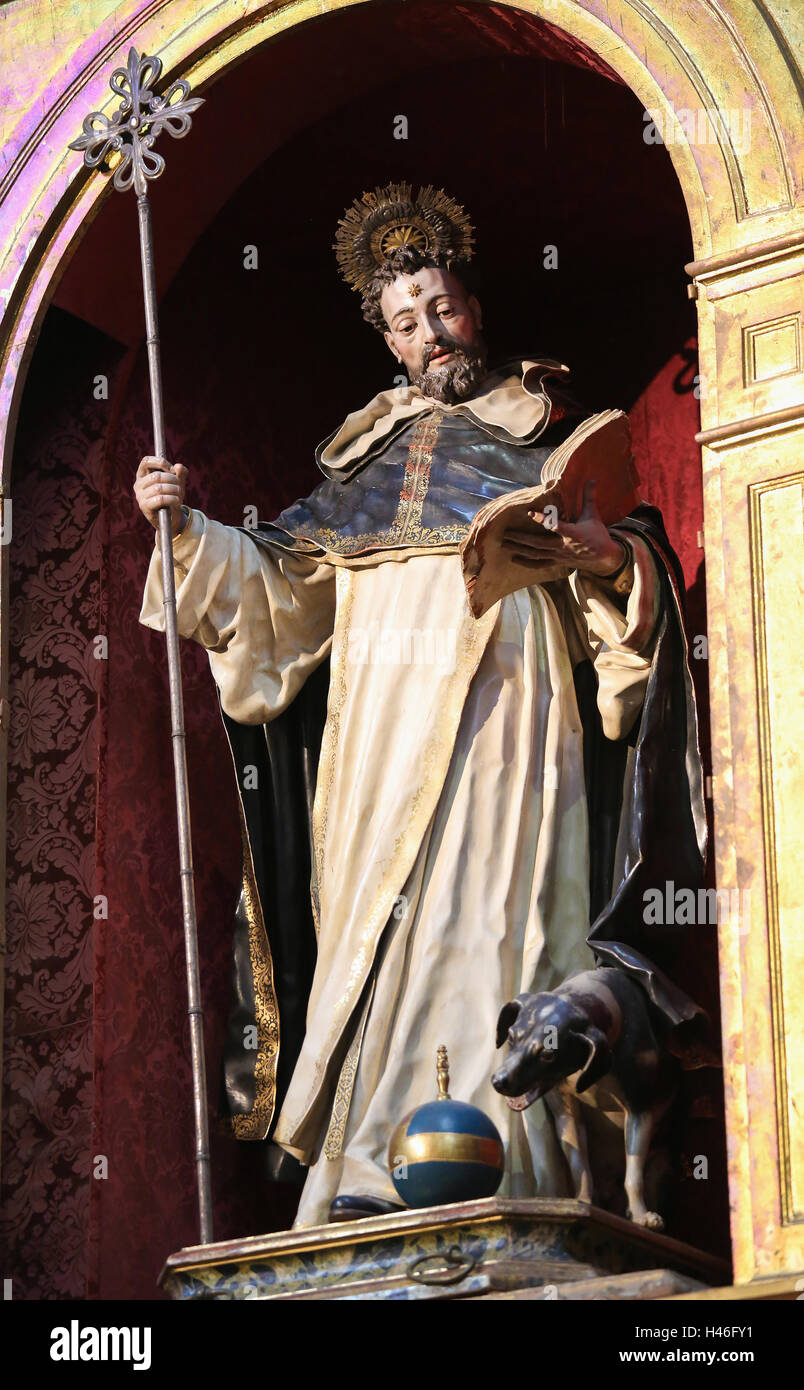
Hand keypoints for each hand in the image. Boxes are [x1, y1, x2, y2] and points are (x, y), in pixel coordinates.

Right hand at [134, 456, 187, 536]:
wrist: (171, 517)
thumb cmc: (172, 496)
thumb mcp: (178, 483)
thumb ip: (180, 473)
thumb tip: (179, 467)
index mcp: (143, 474)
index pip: (146, 461)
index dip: (160, 462)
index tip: (172, 469)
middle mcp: (138, 484)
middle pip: (156, 476)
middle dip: (172, 480)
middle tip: (179, 486)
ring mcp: (140, 496)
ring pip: (159, 488)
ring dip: (174, 490)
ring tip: (179, 494)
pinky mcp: (144, 506)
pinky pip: (159, 499)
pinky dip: (172, 499)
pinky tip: (177, 501)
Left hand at [502, 479, 627, 578]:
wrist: (605, 559)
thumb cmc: (598, 534)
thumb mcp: (593, 515)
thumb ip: (588, 497)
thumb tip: (592, 478)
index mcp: (573, 533)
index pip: (556, 526)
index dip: (543, 520)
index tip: (530, 513)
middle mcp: (564, 546)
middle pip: (539, 543)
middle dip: (521, 539)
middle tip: (505, 533)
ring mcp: (559, 556)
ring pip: (536, 554)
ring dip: (519, 549)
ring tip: (504, 544)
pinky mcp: (557, 562)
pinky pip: (540, 565)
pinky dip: (526, 563)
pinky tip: (514, 559)